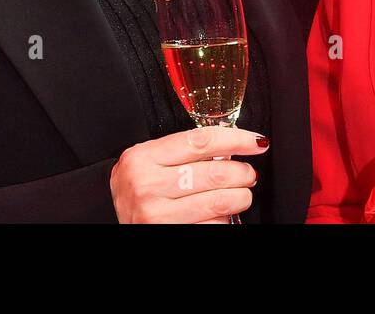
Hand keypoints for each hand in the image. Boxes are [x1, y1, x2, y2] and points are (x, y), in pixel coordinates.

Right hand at [109, 125, 266, 223]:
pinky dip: (224, 219)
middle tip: (248, 173)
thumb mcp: (151, 163)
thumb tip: (230, 145)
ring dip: (240, 197)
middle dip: (242, 172)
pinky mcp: (168, 234)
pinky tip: (222, 214)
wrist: (119, 223)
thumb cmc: (141, 190)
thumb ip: (182, 151)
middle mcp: (146, 185)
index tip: (255, 142)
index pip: (201, 142)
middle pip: (214, 173)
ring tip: (242, 194)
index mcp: (143, 158)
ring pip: (218, 201)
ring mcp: (156, 215)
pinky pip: (212, 225)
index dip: (235, 139)